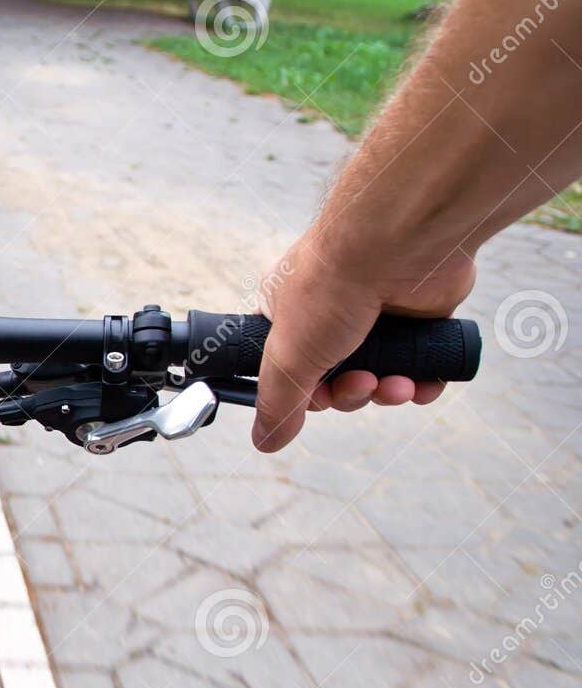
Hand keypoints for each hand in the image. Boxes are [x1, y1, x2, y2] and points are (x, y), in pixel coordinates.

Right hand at [252, 233, 475, 452]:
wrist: (399, 245)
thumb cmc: (332, 285)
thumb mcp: (288, 357)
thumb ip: (278, 403)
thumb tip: (265, 442)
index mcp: (287, 314)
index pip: (287, 368)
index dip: (302, 393)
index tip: (312, 400)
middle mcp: (331, 312)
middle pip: (336, 379)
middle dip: (350, 394)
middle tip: (361, 385)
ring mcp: (377, 314)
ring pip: (378, 376)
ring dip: (385, 392)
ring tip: (395, 385)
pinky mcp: (419, 316)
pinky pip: (419, 365)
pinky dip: (421, 382)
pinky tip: (420, 384)